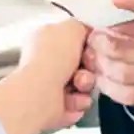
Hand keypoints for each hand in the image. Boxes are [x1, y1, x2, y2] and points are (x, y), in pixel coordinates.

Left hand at [0, 19, 92, 133]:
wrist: (41, 93)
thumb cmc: (52, 58)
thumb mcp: (73, 27)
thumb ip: (81, 26)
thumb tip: (86, 33)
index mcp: (44, 40)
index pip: (73, 41)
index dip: (88, 44)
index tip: (92, 46)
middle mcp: (45, 62)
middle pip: (82, 63)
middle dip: (90, 66)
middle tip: (87, 65)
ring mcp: (48, 85)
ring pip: (84, 83)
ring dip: (86, 83)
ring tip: (78, 84)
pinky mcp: (55, 106)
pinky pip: (80, 102)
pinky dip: (80, 101)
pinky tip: (73, 98)